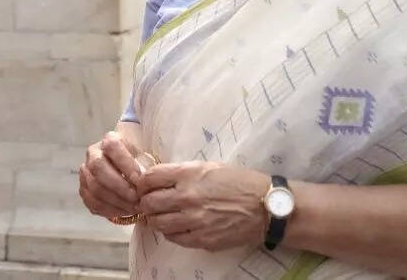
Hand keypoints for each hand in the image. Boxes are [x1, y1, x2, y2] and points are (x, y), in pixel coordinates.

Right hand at [78, 130, 146, 220]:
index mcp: (109, 139)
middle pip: (99, 168)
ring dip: (116, 201)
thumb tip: (148, 179)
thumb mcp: (144, 154)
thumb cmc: (138, 160)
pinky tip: (124, 211)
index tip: (139, 180)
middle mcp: (93, 153)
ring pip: (95, 188)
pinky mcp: (84, 189)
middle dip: (119, 187)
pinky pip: (92, 202)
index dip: (125, 164)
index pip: (112, 147)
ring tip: (133, 208)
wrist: (126, 169)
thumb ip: (145, 161)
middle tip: (136, 199)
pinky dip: (109, 210)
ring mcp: (86, 171)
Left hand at [136, 161, 269, 250]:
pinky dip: (170, 232)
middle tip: (149, 202)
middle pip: (149, 202)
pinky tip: (177, 226)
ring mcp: (193, 220)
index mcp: (189, 174)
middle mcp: (187, 197)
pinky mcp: (201, 239)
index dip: (143, 182)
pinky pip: (174, 238)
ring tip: (161, 215)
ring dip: (156, 219)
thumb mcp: (209, 167)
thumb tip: (160, 179)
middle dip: (145, 202)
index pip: (150, 178)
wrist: (264, 206)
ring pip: (158, 223)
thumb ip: (183, 173)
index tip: (144, 185)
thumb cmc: (239, 181)